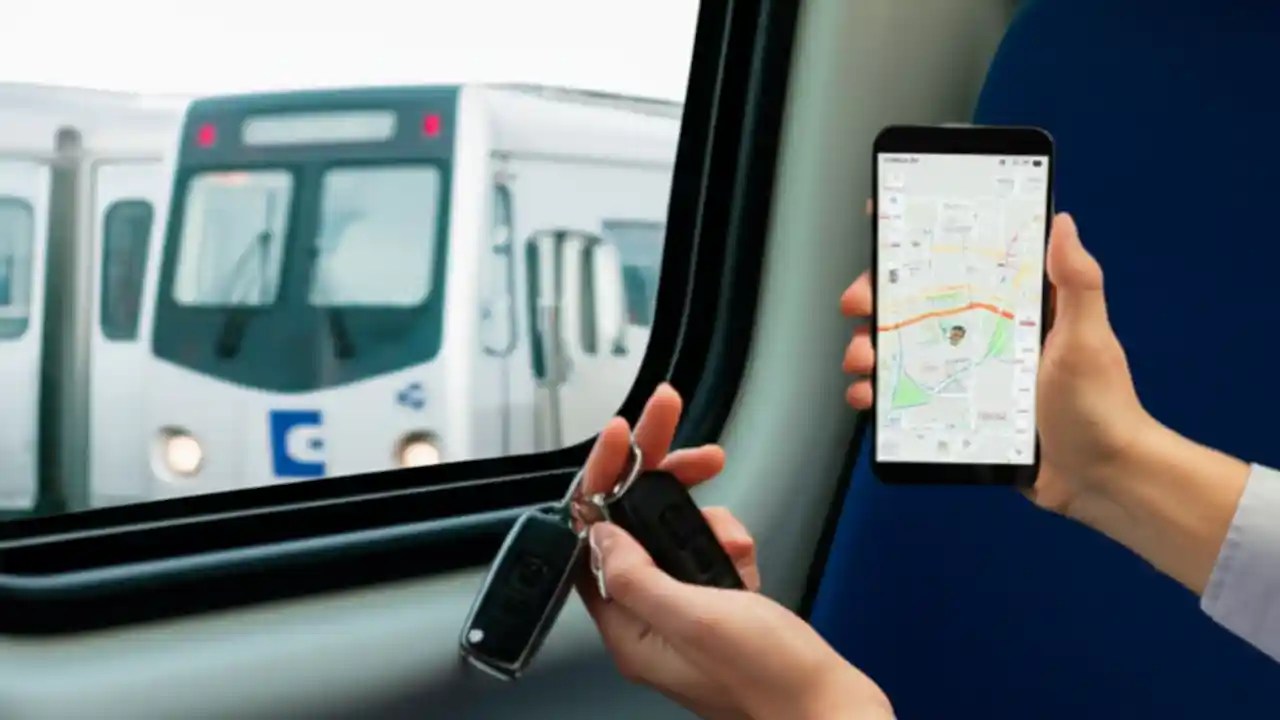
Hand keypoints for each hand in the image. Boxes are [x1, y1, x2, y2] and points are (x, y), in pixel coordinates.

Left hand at [577, 384, 892, 719]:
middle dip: (663, 482)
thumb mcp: (695, 618)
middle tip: (693, 444)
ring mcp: (687, 612)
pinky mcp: (720, 607)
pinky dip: (728, 545)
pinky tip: (744, 558)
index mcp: (631, 631)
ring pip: (676, 536)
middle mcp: (652, 622)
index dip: (604, 483)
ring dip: (706, 522)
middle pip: (636, 527)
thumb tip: (600, 536)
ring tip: (731, 541)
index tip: (624, 438)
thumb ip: (638, 575)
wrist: (833, 708)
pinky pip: (709, 555)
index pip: (595, 541)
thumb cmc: (772, 682)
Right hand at [840, 211, 1157, 524]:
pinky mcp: (958, 415)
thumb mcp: (1086, 339)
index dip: (919, 254)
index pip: (962, 268)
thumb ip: (1076, 283)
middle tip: (857, 305)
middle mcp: (987, 339)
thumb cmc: (1101, 406)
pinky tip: (867, 398)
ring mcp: (968, 378)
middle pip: (919, 309)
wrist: (1101, 480)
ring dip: (871, 351)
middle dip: (878, 303)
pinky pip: (909, 399)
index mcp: (1015, 310)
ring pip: (905, 354)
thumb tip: (1062, 222)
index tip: (883, 241)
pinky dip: (880, 397)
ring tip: (861, 361)